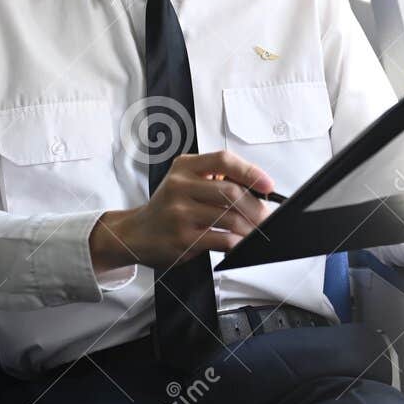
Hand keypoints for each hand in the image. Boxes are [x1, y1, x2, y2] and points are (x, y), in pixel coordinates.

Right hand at [90, 150, 274, 272]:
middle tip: (265, 216)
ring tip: (256, 231)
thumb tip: (255, 189)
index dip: (250, 172)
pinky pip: (221, 240)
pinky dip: (237, 242)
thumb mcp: (184, 181)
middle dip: (256, 206)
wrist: (135, 233)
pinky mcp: (183, 238)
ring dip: (249, 227)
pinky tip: (239, 243)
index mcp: (184, 167)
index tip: (268, 185)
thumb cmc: (166, 207)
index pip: (224, 160)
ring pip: (229, 217)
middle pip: (230, 192)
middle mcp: (180, 186)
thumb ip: (214, 179)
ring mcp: (180, 213)